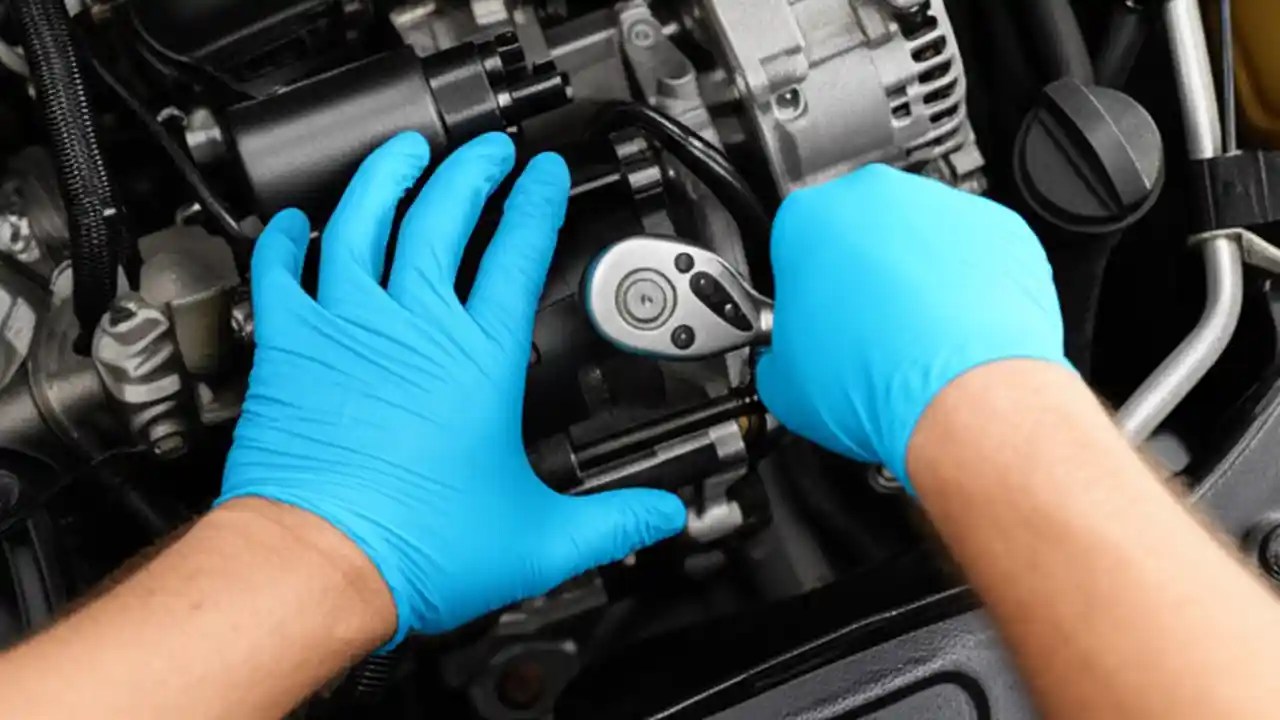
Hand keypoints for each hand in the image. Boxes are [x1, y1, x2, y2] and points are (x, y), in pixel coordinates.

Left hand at [219, 132, 686, 644]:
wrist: (317, 562)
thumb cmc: (413, 546)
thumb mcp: (537, 541)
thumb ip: (610, 523)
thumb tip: (661, 517)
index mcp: (478, 358)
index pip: (518, 253)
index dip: (537, 204)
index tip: (545, 177)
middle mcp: (413, 325)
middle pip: (444, 216)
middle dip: (472, 171)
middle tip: (487, 152)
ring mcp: (347, 326)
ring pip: (365, 221)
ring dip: (387, 177)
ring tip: (404, 151)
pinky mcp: (291, 345)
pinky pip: (283, 270)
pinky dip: (288, 239)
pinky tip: (294, 222)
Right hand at [756, 164, 1068, 484]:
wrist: (965, 401)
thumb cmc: (877, 383)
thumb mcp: (785, 385)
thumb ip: (776, 355)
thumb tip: (784, 364)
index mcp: (809, 220)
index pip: (791, 241)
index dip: (800, 284)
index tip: (811, 315)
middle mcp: (876, 198)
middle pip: (858, 227)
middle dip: (858, 272)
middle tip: (863, 331)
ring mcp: (943, 207)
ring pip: (919, 233)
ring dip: (913, 274)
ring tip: (915, 338)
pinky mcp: (1001, 229)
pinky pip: (975, 250)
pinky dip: (968, 282)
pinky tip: (956, 331)